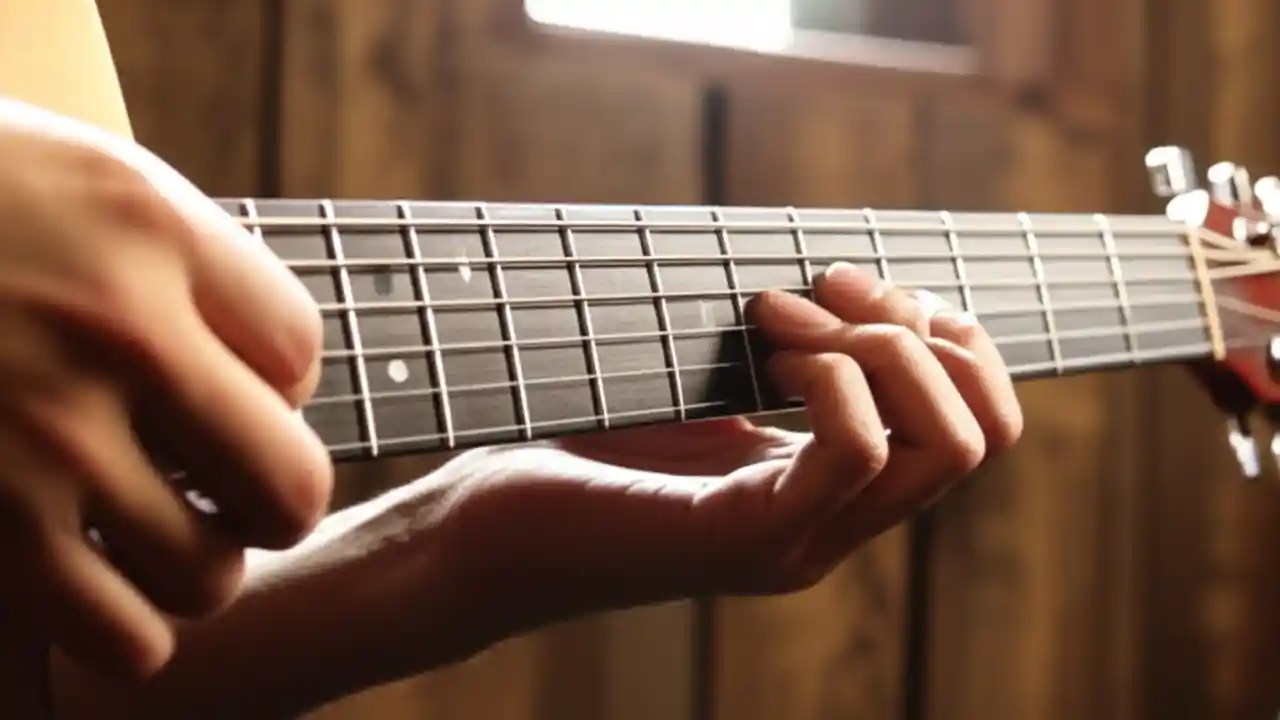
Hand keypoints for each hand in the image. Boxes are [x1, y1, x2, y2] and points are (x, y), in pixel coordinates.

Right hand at [0, 99, 331, 678]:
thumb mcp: (67, 177)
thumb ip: (174, 254)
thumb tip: (272, 366)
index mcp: (145, 229)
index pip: (300, 354)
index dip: (277, 389)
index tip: (230, 392)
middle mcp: (110, 332)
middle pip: (290, 482)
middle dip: (272, 502)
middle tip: (229, 494)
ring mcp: (35, 438)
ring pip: (207, 577)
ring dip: (193, 569)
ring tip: (151, 537)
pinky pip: (120, 637)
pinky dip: (123, 629)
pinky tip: (90, 585)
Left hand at [371, 263, 1022, 657]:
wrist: (480, 533)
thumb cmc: (576, 450)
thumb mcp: (701, 391)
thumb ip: (781, 363)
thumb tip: (846, 286)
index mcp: (826, 490)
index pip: (975, 430)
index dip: (954, 340)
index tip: (858, 287)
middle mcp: (830, 524)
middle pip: (983, 437)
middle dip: (932, 335)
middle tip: (830, 292)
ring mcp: (795, 541)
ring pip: (941, 448)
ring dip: (881, 349)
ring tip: (782, 320)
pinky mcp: (741, 536)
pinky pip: (853, 453)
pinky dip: (831, 378)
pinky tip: (766, 356)